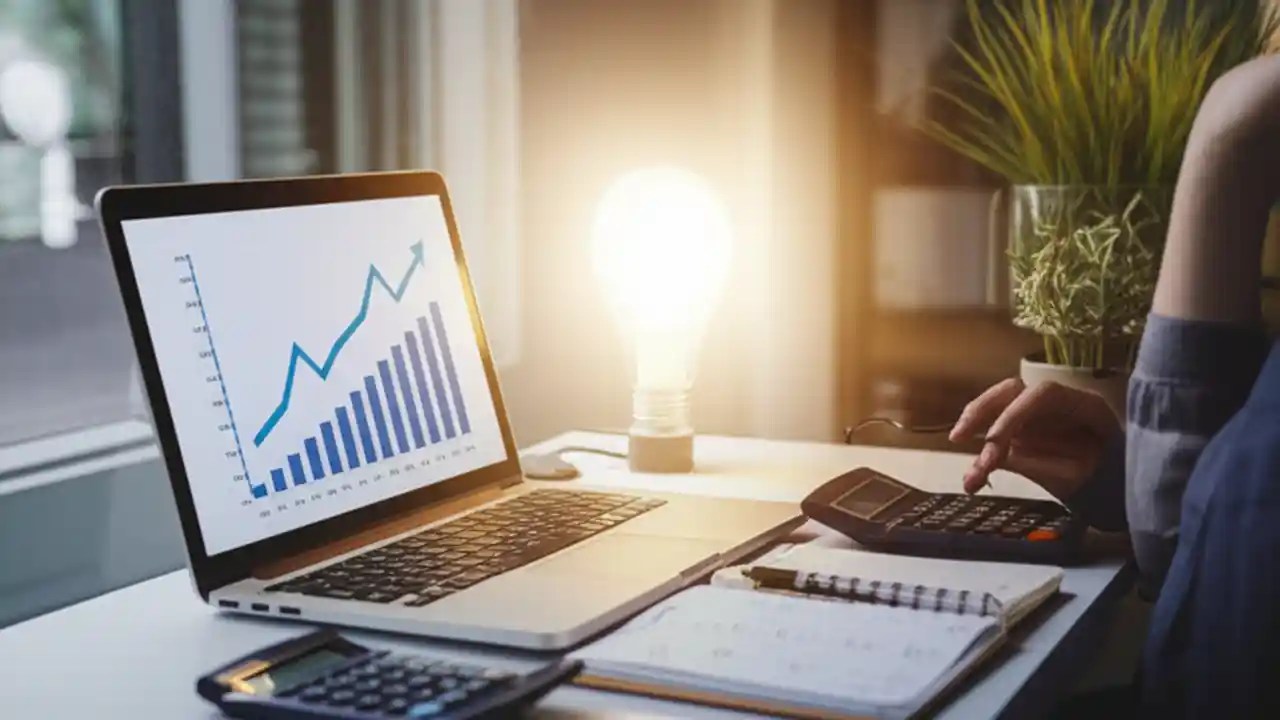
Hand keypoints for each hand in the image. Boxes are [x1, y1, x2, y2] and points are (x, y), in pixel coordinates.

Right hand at [949, 378, 1120, 500]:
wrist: (1124, 491)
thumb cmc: (1117, 478)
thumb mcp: (1093, 472)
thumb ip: (1052, 464)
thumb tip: (1005, 461)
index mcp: (1082, 405)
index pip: (1042, 394)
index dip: (1014, 412)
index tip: (994, 441)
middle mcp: (1053, 407)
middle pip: (1010, 393)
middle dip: (980, 412)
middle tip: (959, 438)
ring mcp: (1036, 421)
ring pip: (996, 413)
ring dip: (974, 438)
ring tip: (970, 475)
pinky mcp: (1023, 440)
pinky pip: (996, 443)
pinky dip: (982, 461)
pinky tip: (973, 482)